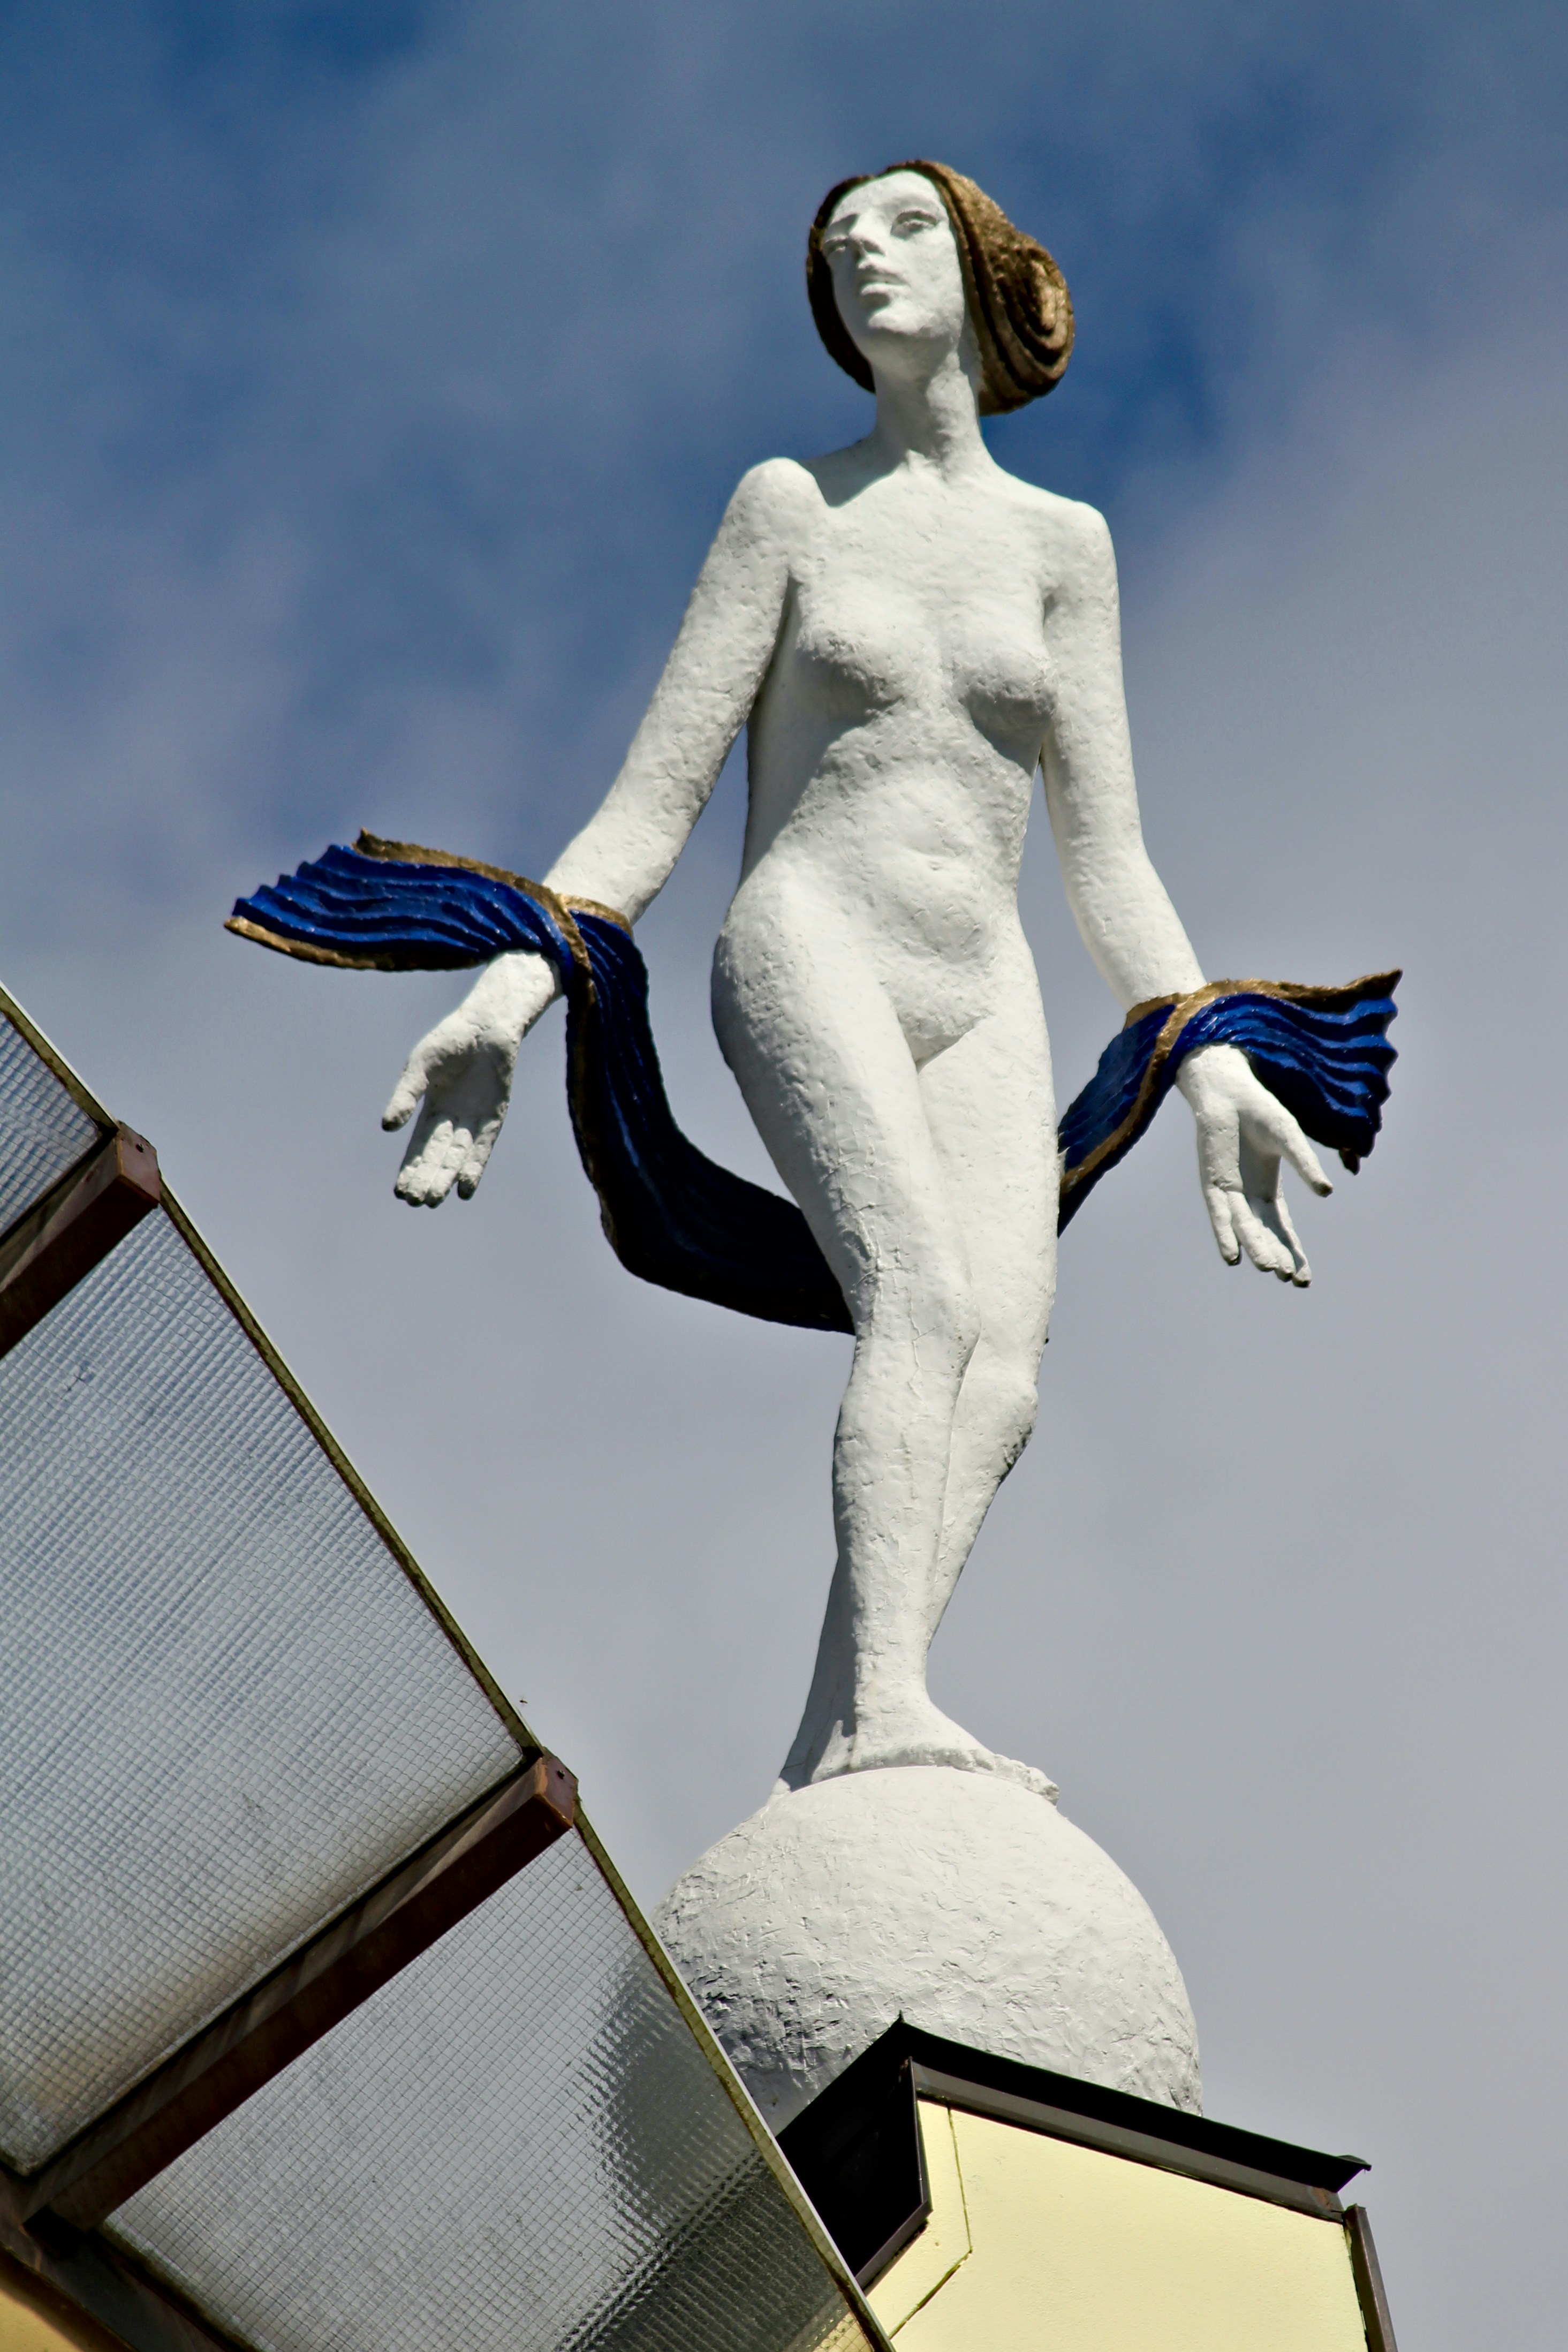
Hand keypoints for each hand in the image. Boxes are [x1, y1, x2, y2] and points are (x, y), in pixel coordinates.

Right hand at [381, 952, 557, 1205]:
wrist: (487, 1026)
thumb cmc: (450, 1041)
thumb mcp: (420, 1067)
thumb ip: (405, 1096)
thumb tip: (387, 1127)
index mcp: (430, 1110)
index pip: (417, 1147)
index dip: (409, 1169)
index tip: (400, 1192)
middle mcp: (452, 1121)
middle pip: (436, 1157)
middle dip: (426, 1178)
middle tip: (416, 1201)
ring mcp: (474, 1121)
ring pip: (457, 1157)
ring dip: (446, 1178)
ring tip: (434, 1199)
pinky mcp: (494, 1118)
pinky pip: (482, 1147)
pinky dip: (474, 1167)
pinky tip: (465, 1189)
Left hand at [1176, 1042, 1331, 1285]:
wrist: (1229, 1092)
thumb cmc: (1261, 1113)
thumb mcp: (1289, 1140)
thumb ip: (1305, 1165)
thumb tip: (1327, 1193)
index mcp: (1269, 1192)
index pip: (1283, 1230)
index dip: (1293, 1253)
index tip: (1303, 1279)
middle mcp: (1248, 1198)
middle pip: (1265, 1235)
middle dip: (1277, 1257)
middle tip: (1288, 1278)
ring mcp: (1229, 1192)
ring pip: (1245, 1228)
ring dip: (1256, 1248)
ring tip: (1268, 1268)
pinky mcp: (1212, 1183)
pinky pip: (1219, 1214)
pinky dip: (1225, 1234)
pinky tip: (1232, 1256)